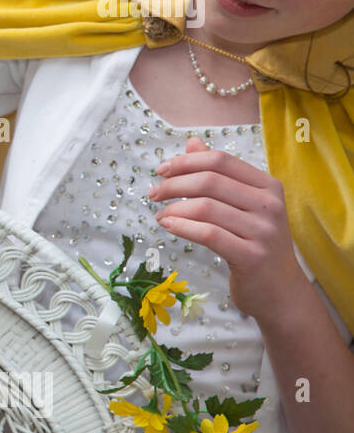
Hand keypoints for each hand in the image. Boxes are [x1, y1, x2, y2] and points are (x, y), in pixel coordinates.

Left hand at [148, 135, 304, 318]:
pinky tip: (168, 225)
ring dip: (174, 208)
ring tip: (160, 214)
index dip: (186, 161)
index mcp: (268, 186)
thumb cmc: (253, 242)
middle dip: (173, 184)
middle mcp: (270, 205)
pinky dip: (182, 227)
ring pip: (205, 207)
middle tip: (154, 194)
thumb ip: (218, 174)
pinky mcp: (251, 256)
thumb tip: (192, 143)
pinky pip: (208, 234)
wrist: (279, 290)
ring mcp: (263, 231)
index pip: (221, 161)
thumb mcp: (242, 205)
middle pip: (210, 181)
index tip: (161, 170)